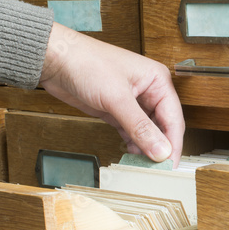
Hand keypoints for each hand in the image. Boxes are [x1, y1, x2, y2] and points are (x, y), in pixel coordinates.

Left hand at [39, 23, 184, 165]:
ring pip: (147, 132)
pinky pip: (131, 132)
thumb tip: (160, 150)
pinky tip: (132, 155)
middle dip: (160, 148)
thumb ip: (140, 127)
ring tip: (144, 166)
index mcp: (157, 81)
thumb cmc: (86, 63)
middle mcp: (148, 91)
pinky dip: (132, 145)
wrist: (55, 60)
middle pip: (163, 127)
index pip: (173, 119)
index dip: (173, 144)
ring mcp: (132, 102)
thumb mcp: (117, 98)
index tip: (170, 165)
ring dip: (146, 148)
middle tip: (157, 170)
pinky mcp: (117, 111)